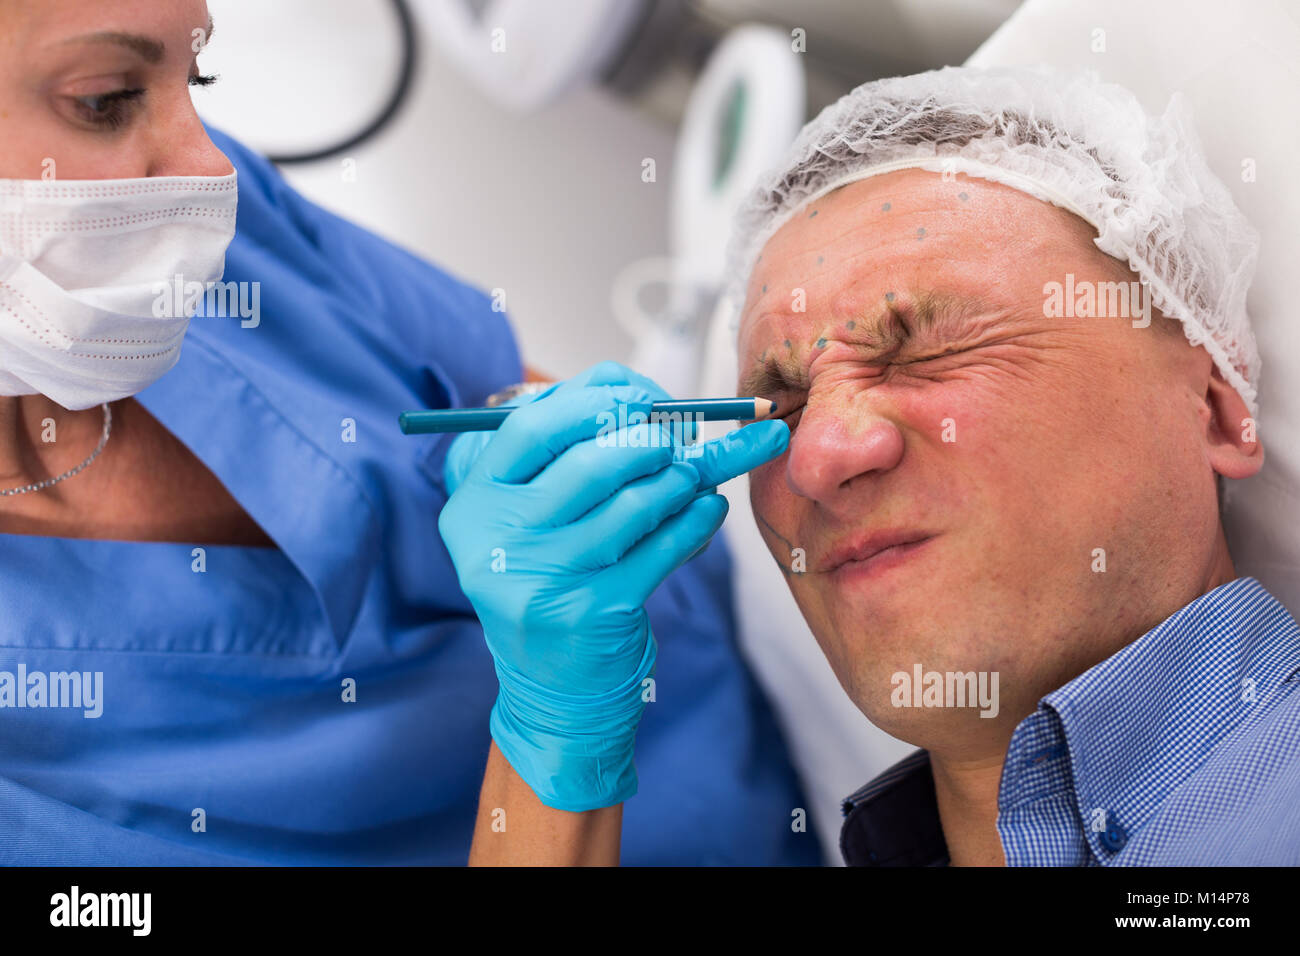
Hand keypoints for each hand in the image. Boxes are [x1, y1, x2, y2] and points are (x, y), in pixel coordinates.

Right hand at [438, 362, 787, 810]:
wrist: (552, 685)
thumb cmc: (549, 575)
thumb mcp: (532, 516)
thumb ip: (566, 450)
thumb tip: (637, 387)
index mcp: (474, 504)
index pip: (529, 428)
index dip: (590, 403)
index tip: (640, 396)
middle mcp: (498, 541)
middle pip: (589, 463)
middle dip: (649, 442)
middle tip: (678, 438)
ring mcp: (545, 579)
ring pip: (634, 504)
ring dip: (679, 480)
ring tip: (694, 475)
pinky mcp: (593, 611)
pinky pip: (662, 546)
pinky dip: (696, 519)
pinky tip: (707, 507)